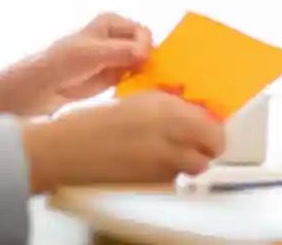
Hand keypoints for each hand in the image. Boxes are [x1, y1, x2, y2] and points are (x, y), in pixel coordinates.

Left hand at [0, 12, 153, 116]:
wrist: (39, 89)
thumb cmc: (60, 63)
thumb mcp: (90, 54)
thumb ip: (119, 51)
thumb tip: (147, 53)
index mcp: (111, 22)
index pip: (141, 31)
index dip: (145, 45)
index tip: (142, 61)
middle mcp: (117, 38)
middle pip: (146, 46)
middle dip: (150, 59)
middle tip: (149, 76)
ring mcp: (118, 58)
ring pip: (144, 63)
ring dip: (148, 73)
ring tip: (147, 86)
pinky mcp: (116, 77)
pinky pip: (136, 78)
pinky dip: (141, 84)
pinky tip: (140, 92)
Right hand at [22, 91, 225, 192]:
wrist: (66, 150)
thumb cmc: (94, 122)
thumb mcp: (136, 100)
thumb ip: (167, 104)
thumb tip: (191, 108)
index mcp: (168, 108)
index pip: (212, 120)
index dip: (211, 123)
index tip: (207, 123)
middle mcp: (172, 133)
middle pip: (215, 145)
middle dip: (210, 145)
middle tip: (200, 142)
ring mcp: (164, 160)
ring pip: (197, 165)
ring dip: (191, 160)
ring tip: (173, 153)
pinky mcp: (153, 182)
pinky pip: (174, 177)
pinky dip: (170, 173)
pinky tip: (152, 163)